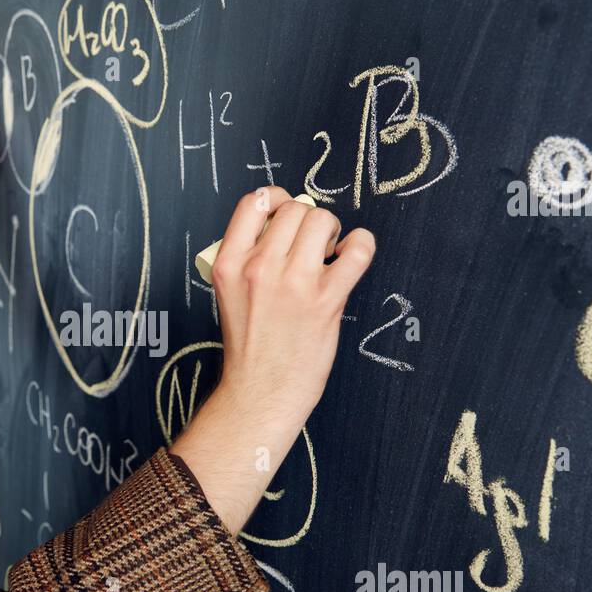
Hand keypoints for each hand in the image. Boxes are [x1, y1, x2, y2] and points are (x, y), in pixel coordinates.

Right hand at [212, 186, 374, 427]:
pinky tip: (351, 257)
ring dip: (331, 232)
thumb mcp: (230, 292)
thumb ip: (250, 255)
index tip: (285, 214)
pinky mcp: (326, 300)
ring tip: (328, 255)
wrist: (261, 391)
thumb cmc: (250, 345)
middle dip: (308, 220)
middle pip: (295, 208)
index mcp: (229, 263)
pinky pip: (357, 250)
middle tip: (311, 247)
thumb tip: (290, 218)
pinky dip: (361, 245)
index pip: (254, 201)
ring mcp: (294, 283)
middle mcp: (259, 268)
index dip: (275, 199)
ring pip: (322, 220)